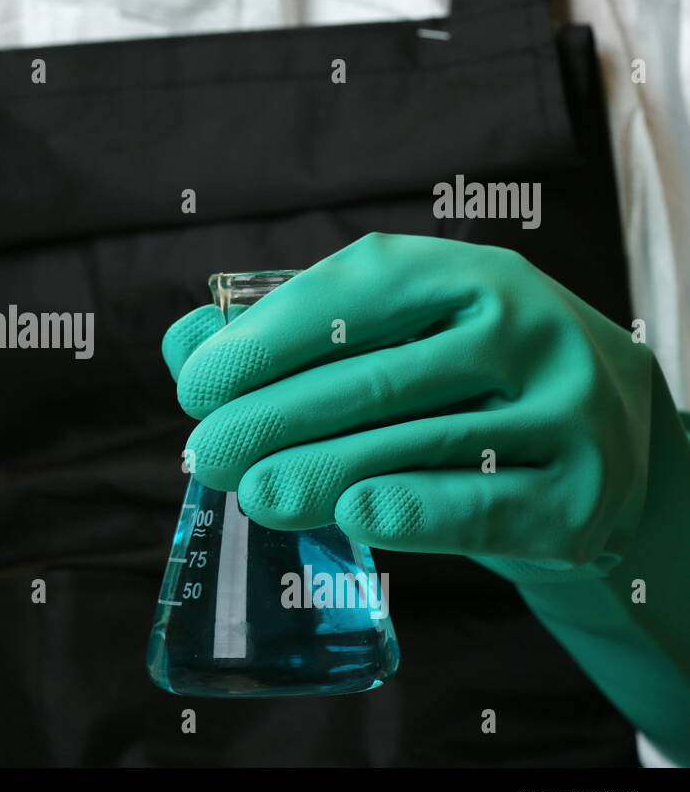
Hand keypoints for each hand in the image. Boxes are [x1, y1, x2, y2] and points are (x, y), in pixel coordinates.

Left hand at [163, 232, 654, 581]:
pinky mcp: (579, 497)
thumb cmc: (468, 381)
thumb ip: (289, 333)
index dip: (272, 337)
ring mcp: (564, 413)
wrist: (608, 443)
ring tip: (251, 492)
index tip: (199, 385)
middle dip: (275, 418)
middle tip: (207, 453)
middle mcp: (526, 331)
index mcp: (469, 277)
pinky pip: (483, 506)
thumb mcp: (398, 337)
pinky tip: (351, 514)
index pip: (361, 292)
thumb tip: (183, 342)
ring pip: (419, 443)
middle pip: (379, 378)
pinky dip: (413, 511)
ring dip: (322, 470)